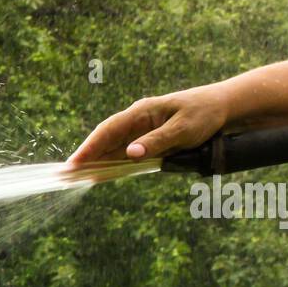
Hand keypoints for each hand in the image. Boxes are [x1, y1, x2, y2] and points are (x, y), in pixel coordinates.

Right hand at [68, 85, 230, 164]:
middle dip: (84, 157)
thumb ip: (156, 141)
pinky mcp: (147, 140)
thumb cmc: (204, 115)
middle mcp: (136, 120)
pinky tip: (100, 175)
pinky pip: (123, 153)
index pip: (108, 130)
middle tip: (65, 175)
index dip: (89, 147)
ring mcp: (140, 130)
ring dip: (94, 162)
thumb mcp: (183, 129)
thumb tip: (130, 154)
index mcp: (141, 112)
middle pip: (104, 139)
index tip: (74, 163)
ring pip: (111, 147)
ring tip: (75, 178)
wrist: (222, 108)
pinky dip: (110, 164)